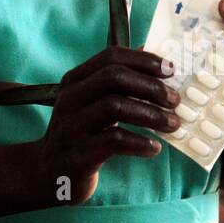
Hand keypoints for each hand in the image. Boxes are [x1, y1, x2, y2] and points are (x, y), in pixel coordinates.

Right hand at [36, 46, 180, 204]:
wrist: (48, 173)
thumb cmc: (80, 133)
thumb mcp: (92, 101)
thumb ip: (116, 78)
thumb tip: (146, 50)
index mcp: (75, 80)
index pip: (111, 57)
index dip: (144, 61)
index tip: (170, 70)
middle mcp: (70, 98)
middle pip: (114, 77)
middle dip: (150, 87)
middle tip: (175, 101)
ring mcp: (72, 125)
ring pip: (115, 106)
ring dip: (151, 115)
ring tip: (172, 124)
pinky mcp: (78, 153)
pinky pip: (114, 141)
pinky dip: (139, 143)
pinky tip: (154, 148)